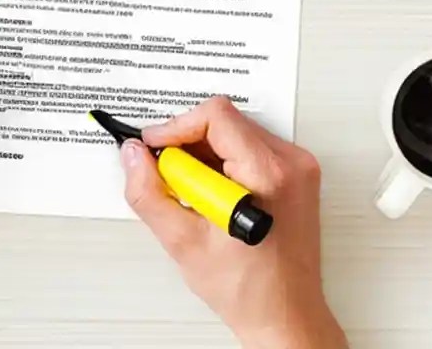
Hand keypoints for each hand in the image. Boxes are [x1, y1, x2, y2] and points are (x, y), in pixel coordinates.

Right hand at [121, 97, 346, 348]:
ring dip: (204, 154)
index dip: (175, 127)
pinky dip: (223, 163)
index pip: (215, 116)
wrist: (285, 314)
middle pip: (225, 121)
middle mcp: (290, 164)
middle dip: (186, 144)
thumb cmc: (250, 290)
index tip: (153, 147)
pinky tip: (212, 195)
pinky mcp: (296, 176)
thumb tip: (133, 158)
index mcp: (268, 174)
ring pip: (236, 133)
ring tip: (192, 192)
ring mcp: (298, 169)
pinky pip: (250, 149)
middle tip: (167, 175)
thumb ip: (149, 193)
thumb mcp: (183, 243)